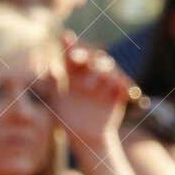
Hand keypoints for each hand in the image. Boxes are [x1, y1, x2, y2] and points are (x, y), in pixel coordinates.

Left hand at [38, 37, 134, 154]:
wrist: (85, 137)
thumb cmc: (66, 119)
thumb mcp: (54, 101)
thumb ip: (52, 84)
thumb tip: (50, 67)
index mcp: (72, 72)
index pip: (71, 54)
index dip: (69, 44)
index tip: (66, 37)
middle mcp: (90, 74)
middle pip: (92, 56)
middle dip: (85, 55)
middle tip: (74, 58)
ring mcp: (105, 83)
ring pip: (108, 67)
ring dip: (100, 71)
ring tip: (88, 86)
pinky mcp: (119, 93)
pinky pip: (124, 84)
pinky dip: (123, 83)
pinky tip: (118, 86)